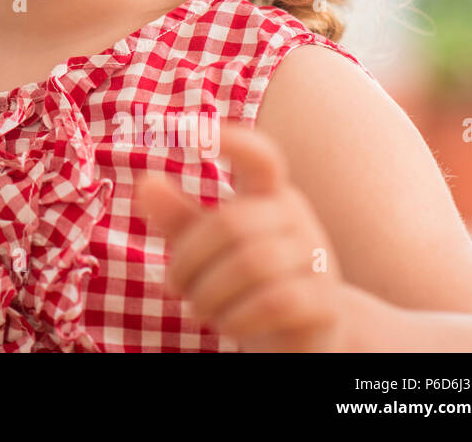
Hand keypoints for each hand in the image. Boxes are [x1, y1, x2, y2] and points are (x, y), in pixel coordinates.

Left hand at [134, 122, 346, 351]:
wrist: (297, 338)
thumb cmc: (242, 282)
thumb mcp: (205, 247)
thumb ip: (178, 216)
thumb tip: (146, 183)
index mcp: (267, 195)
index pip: (262, 157)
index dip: (236, 142)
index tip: (197, 133)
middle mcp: (297, 219)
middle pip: (230, 224)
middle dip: (188, 260)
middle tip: (173, 287)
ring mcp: (317, 259)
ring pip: (251, 265)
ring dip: (208, 294)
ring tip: (197, 309)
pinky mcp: (325, 302)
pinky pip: (275, 302)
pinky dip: (237, 317)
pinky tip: (226, 325)